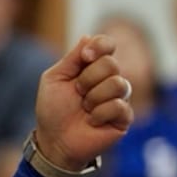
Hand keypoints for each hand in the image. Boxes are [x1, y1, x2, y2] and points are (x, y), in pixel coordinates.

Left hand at [34, 35, 133, 171]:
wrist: (54, 140)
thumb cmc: (53, 109)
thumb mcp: (55, 79)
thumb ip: (71, 58)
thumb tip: (88, 37)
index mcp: (92, 67)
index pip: (107, 45)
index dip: (100, 46)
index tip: (84, 58)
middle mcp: (108, 79)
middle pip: (112, 64)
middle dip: (88, 79)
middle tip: (77, 92)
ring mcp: (119, 98)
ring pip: (118, 83)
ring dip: (94, 97)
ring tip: (84, 108)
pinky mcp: (124, 117)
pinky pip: (119, 106)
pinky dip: (99, 114)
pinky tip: (92, 121)